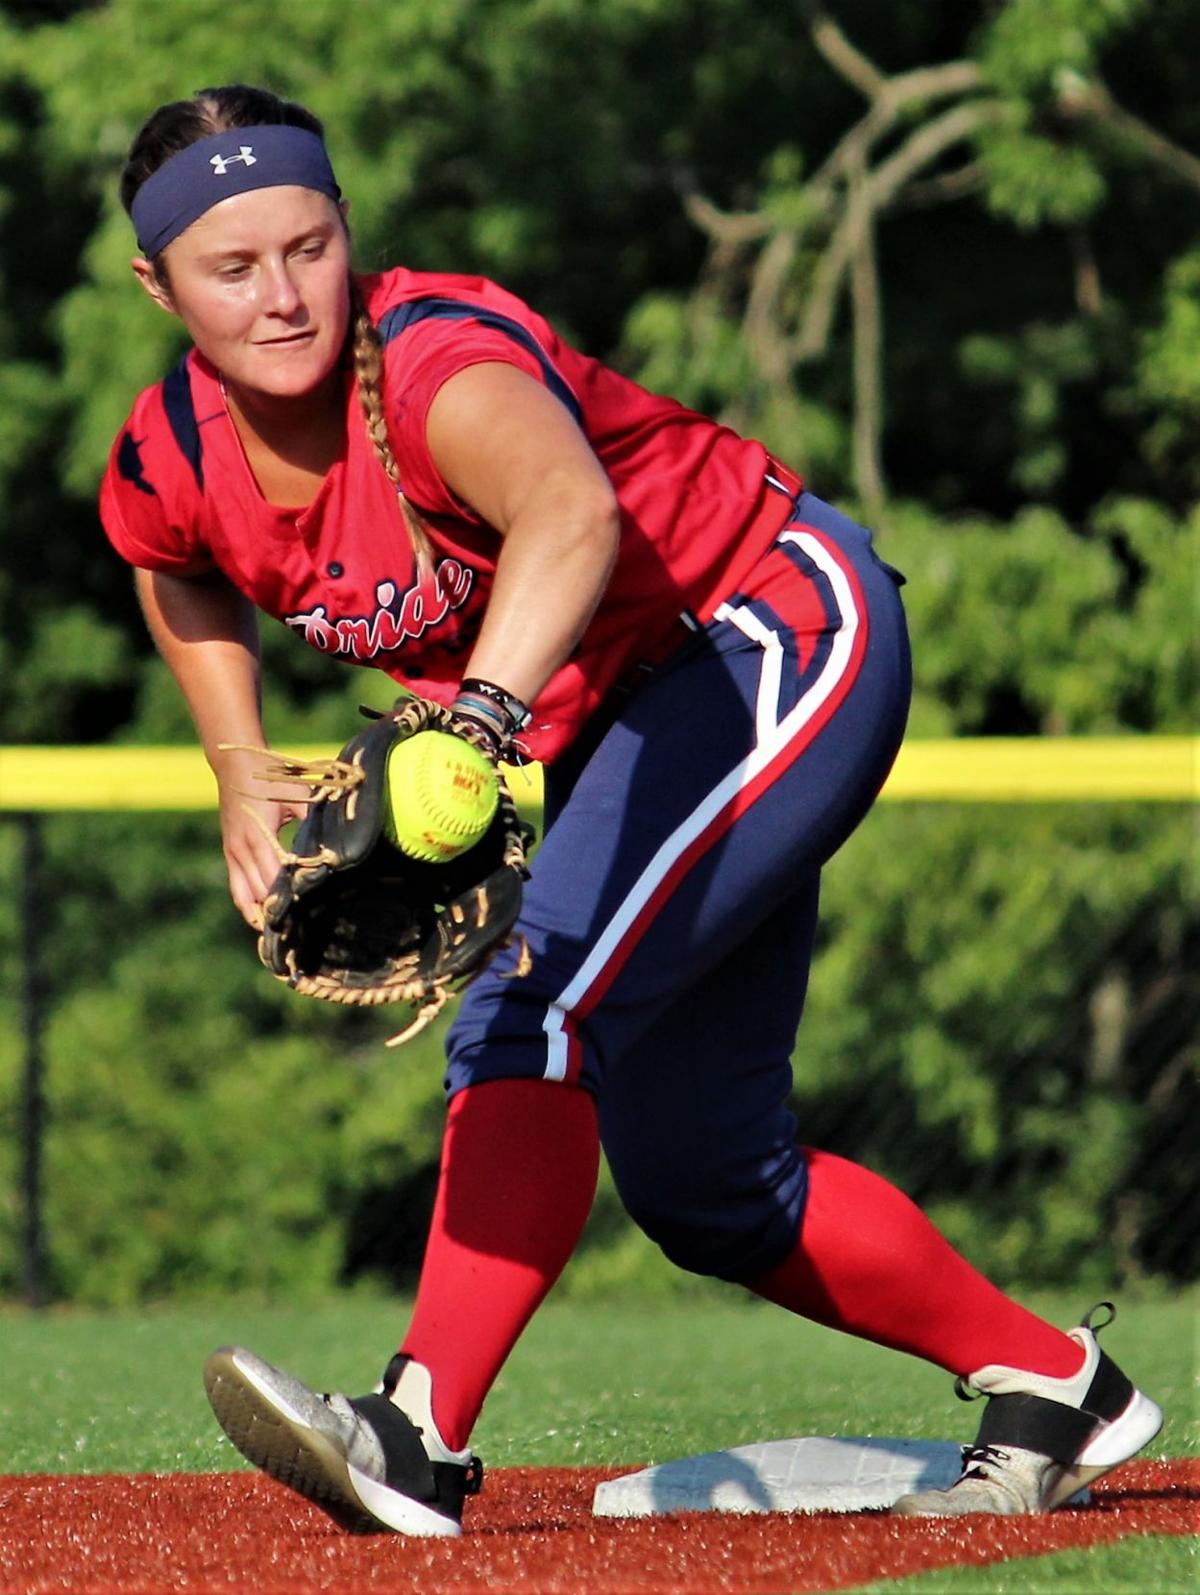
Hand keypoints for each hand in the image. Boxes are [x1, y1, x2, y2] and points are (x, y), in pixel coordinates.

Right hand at [213, 748, 308, 928]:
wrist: (236, 764)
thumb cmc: (272, 778)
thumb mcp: (297, 795)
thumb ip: (314, 819)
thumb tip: (334, 843)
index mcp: (260, 835)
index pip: (276, 876)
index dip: (291, 896)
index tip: (308, 914)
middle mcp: (244, 849)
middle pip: (262, 891)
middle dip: (280, 911)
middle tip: (301, 932)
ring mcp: (233, 853)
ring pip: (246, 896)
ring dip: (262, 914)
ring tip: (280, 936)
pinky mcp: (230, 853)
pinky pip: (236, 888)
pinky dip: (247, 905)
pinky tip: (260, 920)